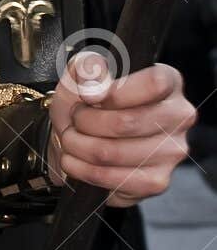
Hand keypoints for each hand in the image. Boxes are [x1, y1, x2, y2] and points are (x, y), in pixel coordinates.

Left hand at [48, 53, 193, 205]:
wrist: (76, 139)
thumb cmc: (85, 103)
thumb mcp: (80, 75)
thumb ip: (87, 68)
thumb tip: (96, 88)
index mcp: (168, 82)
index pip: (154, 84)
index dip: (115, 92)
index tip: (88, 96)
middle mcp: (178, 117)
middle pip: (126, 122)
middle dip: (85, 121)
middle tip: (74, 119)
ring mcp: (171, 152)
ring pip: (113, 152)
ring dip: (79, 146)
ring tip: (72, 139)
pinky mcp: (157, 181)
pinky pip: (113, 179)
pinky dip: (83, 170)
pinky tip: (76, 160)